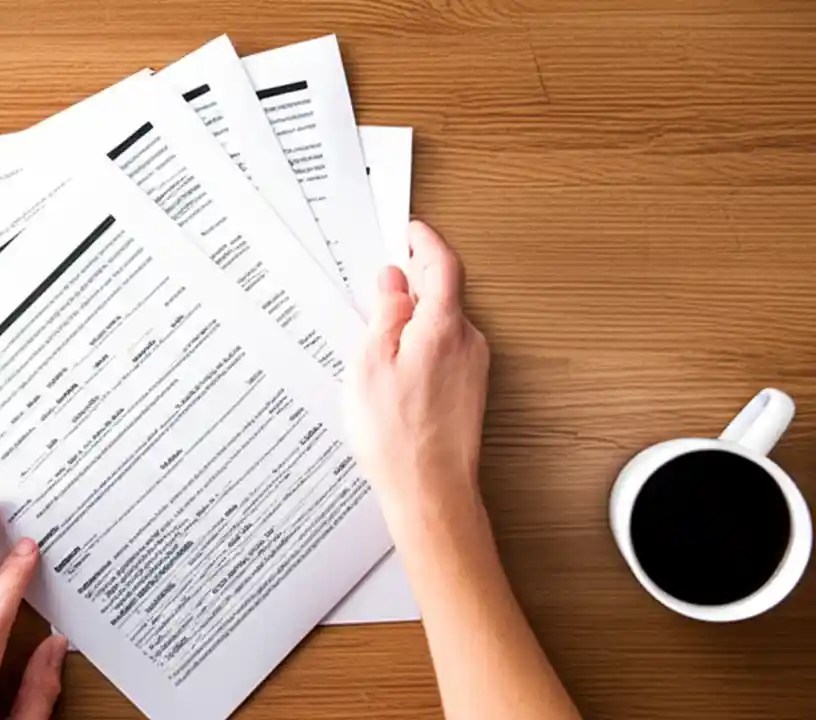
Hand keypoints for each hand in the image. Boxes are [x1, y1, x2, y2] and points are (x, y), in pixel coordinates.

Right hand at [345, 220, 490, 518]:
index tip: (409, 231)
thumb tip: (393, 281)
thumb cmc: (397, 436)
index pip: (443, 265)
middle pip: (445, 293)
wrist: (430, 492)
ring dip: (415, 317)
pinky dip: (421, 343)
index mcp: (442, 327)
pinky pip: (445, 349)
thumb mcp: (372, 364)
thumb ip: (385, 314)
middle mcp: (467, 342)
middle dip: (414, 280)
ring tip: (376, 334)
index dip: (425, 242)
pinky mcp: (469, 390)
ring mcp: (472, 367)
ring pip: (443, 323)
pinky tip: (394, 366)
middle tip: (379, 280)